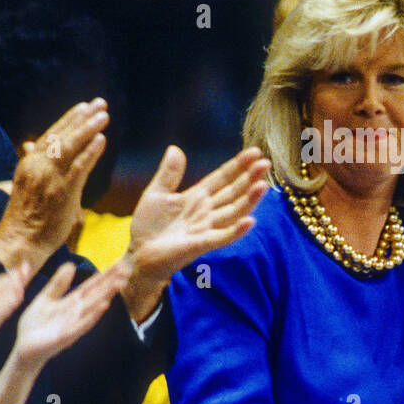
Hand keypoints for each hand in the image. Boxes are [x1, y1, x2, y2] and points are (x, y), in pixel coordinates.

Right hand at [0, 100, 109, 270]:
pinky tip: (101, 140)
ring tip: (104, 116)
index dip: (68, 120)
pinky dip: (90, 152)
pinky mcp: (61, 192)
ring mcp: (48, 178)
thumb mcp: (25, 184)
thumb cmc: (26, 218)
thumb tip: (30, 145)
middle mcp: (37, 166)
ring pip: (69, 147)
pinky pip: (78, 167)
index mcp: (29, 163)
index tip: (83, 107)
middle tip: (100, 103)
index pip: (50, 135)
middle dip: (82, 118)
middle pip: (62, 135)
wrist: (19, 242)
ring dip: (88, 129)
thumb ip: (33, 163)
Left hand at [11, 261, 127, 368]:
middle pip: (97, 294)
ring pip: (94, 307)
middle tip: (127, 269)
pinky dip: (93, 315)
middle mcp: (77, 312)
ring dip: (107, 295)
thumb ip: (58, 284)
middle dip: (112, 282)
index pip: (92, 286)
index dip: (105, 275)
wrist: (24, 349)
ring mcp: (74, 324)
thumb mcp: (45, 298)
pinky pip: (82, 324)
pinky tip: (104, 306)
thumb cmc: (36, 325)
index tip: (120, 263)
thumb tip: (71, 264)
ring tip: (120, 283)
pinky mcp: (66, 336)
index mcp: (72, 302)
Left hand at [120, 146, 270, 308]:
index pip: (223, 178)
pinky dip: (236, 230)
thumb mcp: (156, 193)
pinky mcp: (201, 244)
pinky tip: (249, 221)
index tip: (255, 152)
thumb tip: (175, 148)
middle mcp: (207, 211)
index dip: (238, 165)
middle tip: (266, 163)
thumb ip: (169, 174)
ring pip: (234, 212)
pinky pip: (223, 237)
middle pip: (234, 192)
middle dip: (250, 178)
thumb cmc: (148, 226)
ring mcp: (207, 228)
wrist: (137, 254)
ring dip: (249, 200)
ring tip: (263, 186)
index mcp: (198, 196)